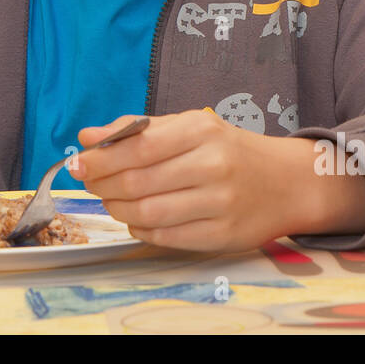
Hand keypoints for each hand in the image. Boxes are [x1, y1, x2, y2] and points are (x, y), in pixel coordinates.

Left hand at [68, 110, 325, 252]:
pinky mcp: (222, 235)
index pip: (138, 147)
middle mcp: (213, 165)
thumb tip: (87, 138)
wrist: (287, 182)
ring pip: (147, 212)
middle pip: (137, 182)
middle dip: (103, 185)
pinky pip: (165, 237)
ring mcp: (220, 203)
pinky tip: (138, 218)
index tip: (77, 164)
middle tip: (92, 184)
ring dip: (118, 209)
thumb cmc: (228, 150)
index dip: (100, 159)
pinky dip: (141, 229)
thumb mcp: (189, 126)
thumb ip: (137, 129)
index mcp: (201, 130)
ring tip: (114, 201)